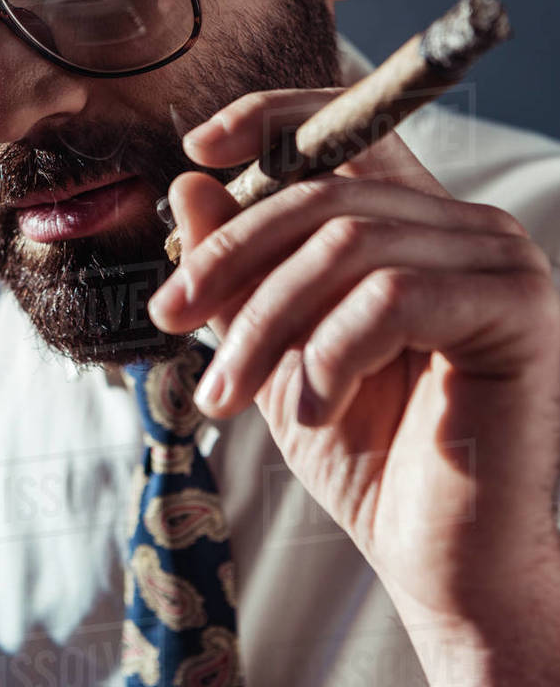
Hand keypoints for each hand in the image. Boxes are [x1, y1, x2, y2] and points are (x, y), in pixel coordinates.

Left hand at [147, 88, 559, 650]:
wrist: (444, 566)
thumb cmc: (362, 454)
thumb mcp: (274, 349)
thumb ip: (241, 268)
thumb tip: (188, 184)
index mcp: (416, 223)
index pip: (348, 129)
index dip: (271, 120)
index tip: (197, 149)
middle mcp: (466, 226)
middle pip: (325, 193)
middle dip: (231, 258)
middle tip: (168, 316)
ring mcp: (501, 261)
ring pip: (347, 244)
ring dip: (265, 321)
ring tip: (226, 395)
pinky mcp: (518, 309)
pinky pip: (392, 297)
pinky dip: (329, 353)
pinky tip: (313, 412)